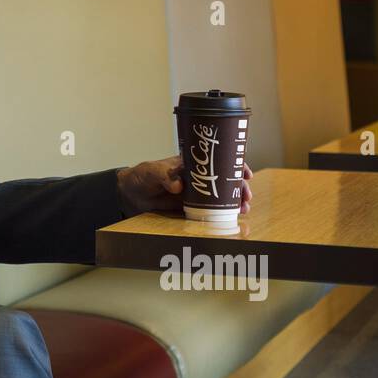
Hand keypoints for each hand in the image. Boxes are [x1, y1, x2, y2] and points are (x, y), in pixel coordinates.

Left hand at [117, 155, 252, 216]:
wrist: (130, 194)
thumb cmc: (143, 176)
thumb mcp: (153, 171)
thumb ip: (165, 176)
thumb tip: (179, 185)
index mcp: (193, 163)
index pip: (219, 159)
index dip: (235, 164)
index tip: (245, 173)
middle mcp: (199, 177)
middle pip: (226, 180)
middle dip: (239, 187)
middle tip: (246, 195)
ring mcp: (197, 193)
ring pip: (222, 196)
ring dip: (235, 201)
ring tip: (244, 208)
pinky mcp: (192, 208)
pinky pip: (210, 211)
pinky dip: (222, 214)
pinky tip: (231, 218)